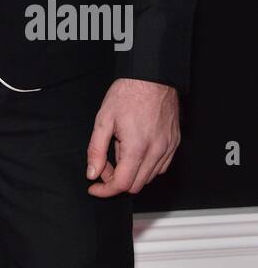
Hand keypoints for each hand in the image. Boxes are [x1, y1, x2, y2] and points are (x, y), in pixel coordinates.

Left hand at [85, 78, 179, 197]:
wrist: (152, 77)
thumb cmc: (128, 94)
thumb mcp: (103, 120)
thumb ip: (96, 150)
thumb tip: (92, 173)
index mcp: (137, 148)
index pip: (122, 184)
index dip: (105, 190)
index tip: (94, 187)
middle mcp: (156, 152)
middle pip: (136, 185)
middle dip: (116, 181)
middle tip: (104, 164)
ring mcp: (168, 148)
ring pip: (149, 178)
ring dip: (132, 173)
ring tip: (119, 151)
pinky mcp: (174, 144)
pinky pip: (160, 167)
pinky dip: (146, 167)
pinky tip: (135, 151)